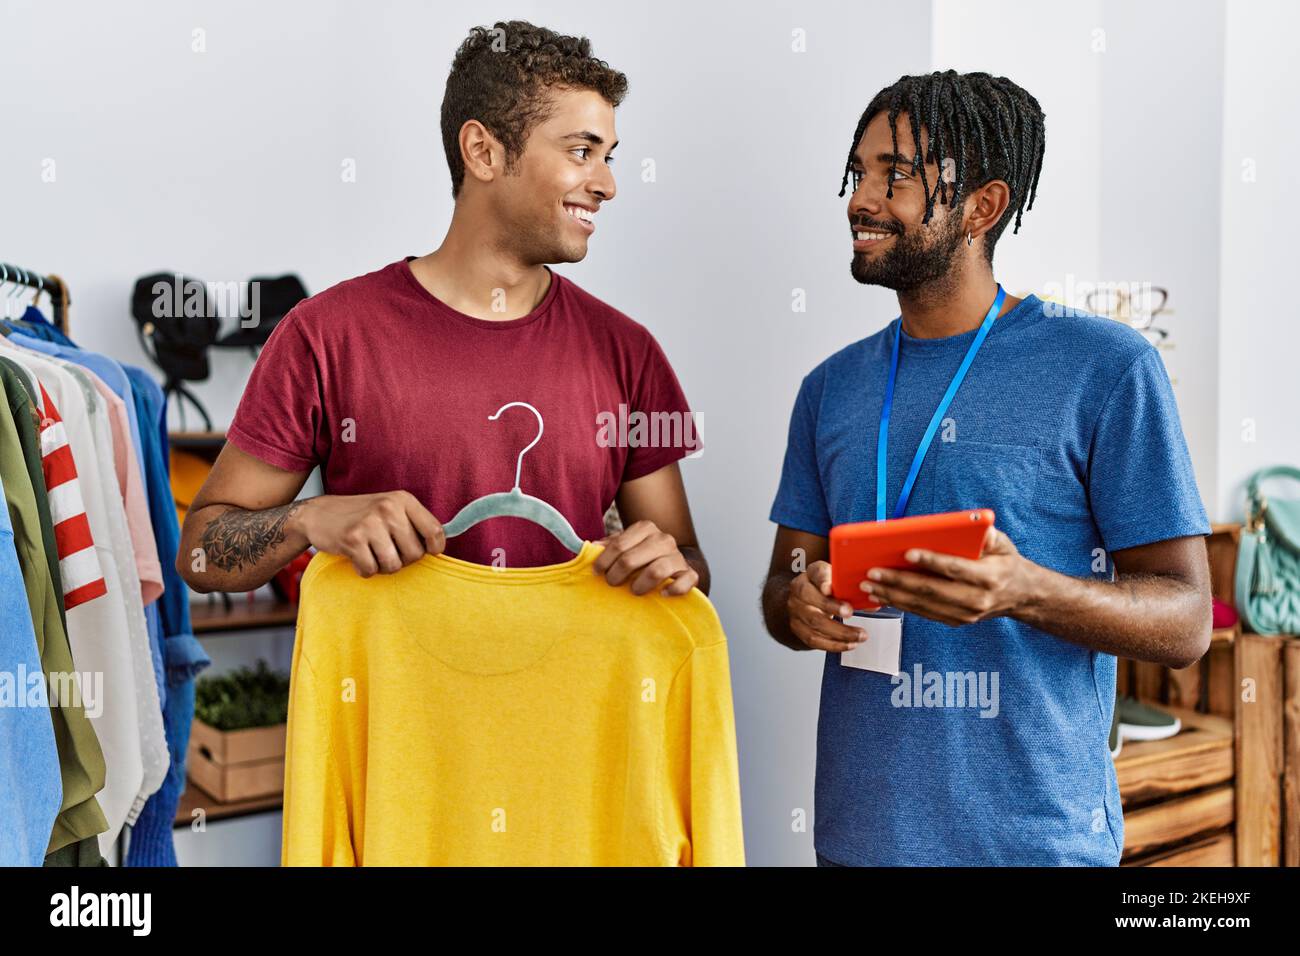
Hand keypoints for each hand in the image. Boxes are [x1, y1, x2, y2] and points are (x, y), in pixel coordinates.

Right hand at [295, 491, 444, 576]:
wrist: (319, 513)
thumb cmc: (362, 516)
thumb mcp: (391, 510)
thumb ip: (414, 524)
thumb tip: (440, 546)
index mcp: (403, 500)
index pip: (435, 531)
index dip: (434, 549)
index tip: (427, 553)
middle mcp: (389, 508)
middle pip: (415, 554)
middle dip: (403, 560)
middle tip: (387, 551)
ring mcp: (370, 523)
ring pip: (394, 565)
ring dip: (383, 566)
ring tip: (372, 553)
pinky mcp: (352, 539)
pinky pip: (371, 570)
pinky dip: (365, 569)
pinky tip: (357, 556)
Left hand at [592, 520, 698, 595]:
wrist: (673, 565)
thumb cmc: (642, 557)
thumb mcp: (625, 546)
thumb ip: (609, 545)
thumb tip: (592, 547)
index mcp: (646, 528)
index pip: (618, 545)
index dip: (603, 561)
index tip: (597, 573)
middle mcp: (664, 539)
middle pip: (632, 559)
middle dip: (616, 574)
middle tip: (612, 583)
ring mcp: (678, 556)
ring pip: (657, 571)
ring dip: (640, 585)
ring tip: (633, 590)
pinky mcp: (690, 574)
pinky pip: (684, 582)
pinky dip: (672, 590)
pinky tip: (661, 594)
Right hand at [786, 561, 866, 652]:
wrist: (802, 601)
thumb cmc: (823, 588)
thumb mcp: (835, 580)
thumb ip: (851, 588)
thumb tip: (873, 603)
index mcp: (810, 575)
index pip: (816, 574)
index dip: (822, 580)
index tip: (829, 588)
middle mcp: (799, 592)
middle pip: (813, 600)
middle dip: (832, 608)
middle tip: (851, 613)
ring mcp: (796, 612)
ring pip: (815, 624)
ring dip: (839, 632)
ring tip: (859, 636)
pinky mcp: (799, 629)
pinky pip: (815, 640)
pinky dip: (834, 644)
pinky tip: (849, 644)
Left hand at [859, 524, 1037, 625]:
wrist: (1021, 595)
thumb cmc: (1005, 563)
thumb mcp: (1003, 543)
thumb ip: (986, 534)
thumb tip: (967, 524)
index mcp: (989, 577)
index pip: (954, 569)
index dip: (930, 561)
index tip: (907, 552)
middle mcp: (976, 599)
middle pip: (931, 590)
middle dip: (898, 581)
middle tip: (872, 572)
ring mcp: (965, 614)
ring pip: (923, 605)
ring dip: (892, 595)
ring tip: (869, 585)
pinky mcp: (955, 621)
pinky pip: (923, 613)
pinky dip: (900, 604)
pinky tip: (882, 595)